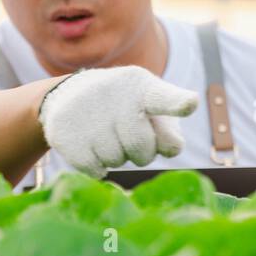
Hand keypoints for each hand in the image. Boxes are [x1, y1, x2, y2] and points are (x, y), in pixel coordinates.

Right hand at [38, 66, 199, 177]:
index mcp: (142, 86)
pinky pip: (94, 169)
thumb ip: (168, 131)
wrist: (71, 96)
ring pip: (116, 161)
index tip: (191, 104)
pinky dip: (97, 166)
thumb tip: (171, 147)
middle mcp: (115, 95)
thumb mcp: (151, 110)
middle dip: (141, 152)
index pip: (163, 98)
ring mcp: (87, 113)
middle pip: (143, 150)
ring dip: (117, 157)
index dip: (178, 103)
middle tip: (129, 137)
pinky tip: (91, 145)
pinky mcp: (64, 132)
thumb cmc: (126, 107)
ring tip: (107, 135)